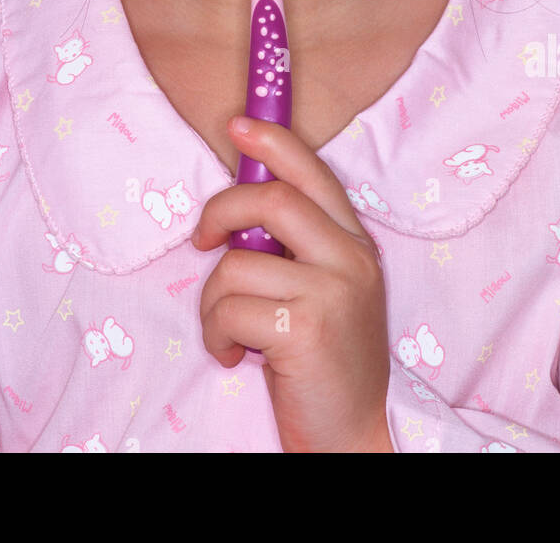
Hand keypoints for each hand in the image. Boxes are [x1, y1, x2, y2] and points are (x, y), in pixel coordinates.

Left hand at [189, 115, 393, 452]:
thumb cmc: (327, 363)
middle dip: (220, 211)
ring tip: (231, 332)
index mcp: (354, 243)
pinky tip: (236, 356)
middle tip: (202, 241)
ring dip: (214, 303)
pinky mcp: (306, 328)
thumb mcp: (324, 292)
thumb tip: (237, 211)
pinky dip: (217, 334)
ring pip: (236, 263)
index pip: (313, 173)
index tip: (238, 125)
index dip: (273, 142)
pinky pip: (230, 308)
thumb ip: (297, 248)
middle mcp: (350, 258)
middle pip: (269, 199)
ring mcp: (332, 291)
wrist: (357, 435)